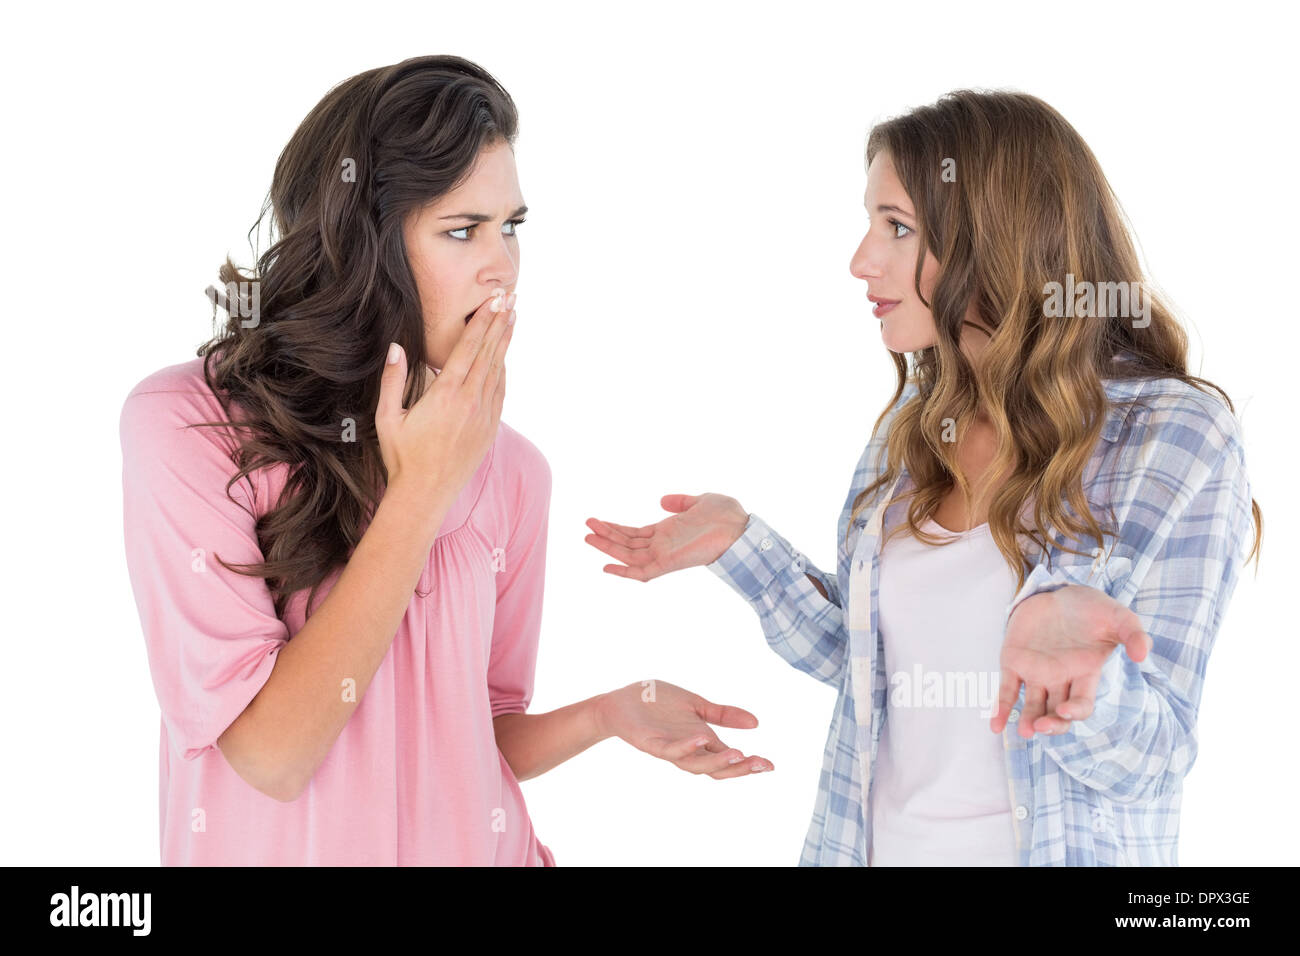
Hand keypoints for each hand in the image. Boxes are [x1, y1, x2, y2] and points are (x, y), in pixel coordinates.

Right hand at [375, 289, 514, 502]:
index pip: (469, 348)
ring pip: (498, 370)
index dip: (483, 321)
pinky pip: (500, 392)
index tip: (494, 300)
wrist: (425, 494)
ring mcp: (484, 416)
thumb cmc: (402, 457)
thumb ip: (392, 380)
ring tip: (512, 318)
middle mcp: (471, 402)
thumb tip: (396, 348)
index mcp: (446, 394)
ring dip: (505, 342)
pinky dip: (503, 370)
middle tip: (511, 296)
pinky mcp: (490, 429)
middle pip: (490, 352)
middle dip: (500, 322)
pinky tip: (503, 358)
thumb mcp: (388, 417)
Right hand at [584, 494, 748, 581]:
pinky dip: (624, 572)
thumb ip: (680, 502)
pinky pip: (642, 572)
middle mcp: (663, 545)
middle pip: (627, 543)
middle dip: (606, 535)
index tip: (597, 521)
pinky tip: (605, 566)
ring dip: (608, 546)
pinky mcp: (669, 563)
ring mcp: (665, 555)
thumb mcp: (700, 501)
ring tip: (587, 536)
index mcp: (668, 532)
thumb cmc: (727, 516)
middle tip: (585, 526)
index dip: (615, 528)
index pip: (635, 533)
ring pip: (629, 554)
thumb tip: (662, 501)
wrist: (742, 529)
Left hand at [595, 680, 773, 778]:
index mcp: (702, 742)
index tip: (771, 765)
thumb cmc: (657, 704)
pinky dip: (686, 747)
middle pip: (717, 769)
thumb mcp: (697, 705)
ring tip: (739, 754)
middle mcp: (689, 750)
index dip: (750, 764)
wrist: (621, 702)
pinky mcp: (651, 744)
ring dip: (717, 762)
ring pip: (696, 765)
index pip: (730, 759)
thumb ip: (723, 714)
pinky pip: (670, 750)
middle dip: (740, 769)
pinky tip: (701, 737)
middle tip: (761, 764)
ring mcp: (670, 749)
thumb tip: (756, 723)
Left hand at [990, 584, 1151, 738]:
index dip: (1074, 712)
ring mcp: (1036, 673)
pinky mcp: (1014, 662)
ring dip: (1027, 721)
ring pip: (1032, 706)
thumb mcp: (1118, 617)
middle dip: (1051, 724)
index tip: (1065, 710)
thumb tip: (1143, 654)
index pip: (1081, 704)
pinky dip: (1001, 708)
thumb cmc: (1092, 608)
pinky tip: (995, 726)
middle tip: (1041, 726)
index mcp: (1085, 674)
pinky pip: (1006, 690)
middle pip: (1056, 714)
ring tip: (1025, 731)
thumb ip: (1133, 634)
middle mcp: (1060, 679)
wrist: (1061, 590)